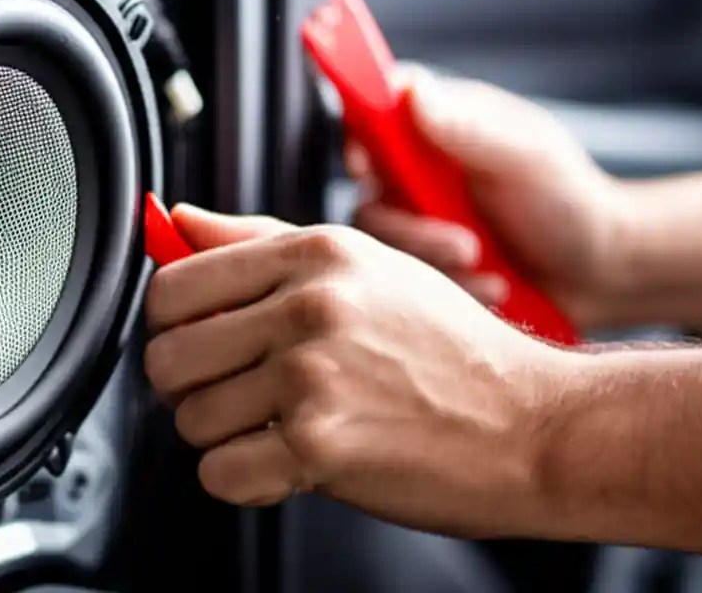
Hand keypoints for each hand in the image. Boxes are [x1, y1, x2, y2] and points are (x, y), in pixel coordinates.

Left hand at [145, 206, 569, 537]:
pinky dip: (244, 481)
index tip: (198, 341)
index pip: (173, 284)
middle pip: (168, 354)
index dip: (172, 325)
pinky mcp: (320, 445)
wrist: (534, 425)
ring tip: (273, 430)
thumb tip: (177, 220)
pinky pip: (219, 473)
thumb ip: (260, 241)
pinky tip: (285, 466)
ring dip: (221, 437)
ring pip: (189, 418)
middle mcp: (309, 307)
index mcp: (314, 254)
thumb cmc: (453, 350)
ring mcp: (313, 376)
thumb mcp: (366, 267)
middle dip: (188, 387)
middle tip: (232, 395)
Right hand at [347, 69, 632, 328]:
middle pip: (370, 186)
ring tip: (486, 266)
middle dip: (411, 227)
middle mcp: (421, 166)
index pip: (379, 105)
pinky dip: (450, 287)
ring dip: (432, 260)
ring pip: (382, 238)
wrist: (600, 271)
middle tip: (465, 246)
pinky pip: (404, 277)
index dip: (360, 129)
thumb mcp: (526, 158)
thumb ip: (469, 128)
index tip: (365, 167)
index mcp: (444, 122)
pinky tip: (494, 289)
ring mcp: (420, 215)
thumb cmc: (570, 200)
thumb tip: (413, 92)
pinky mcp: (426, 261)